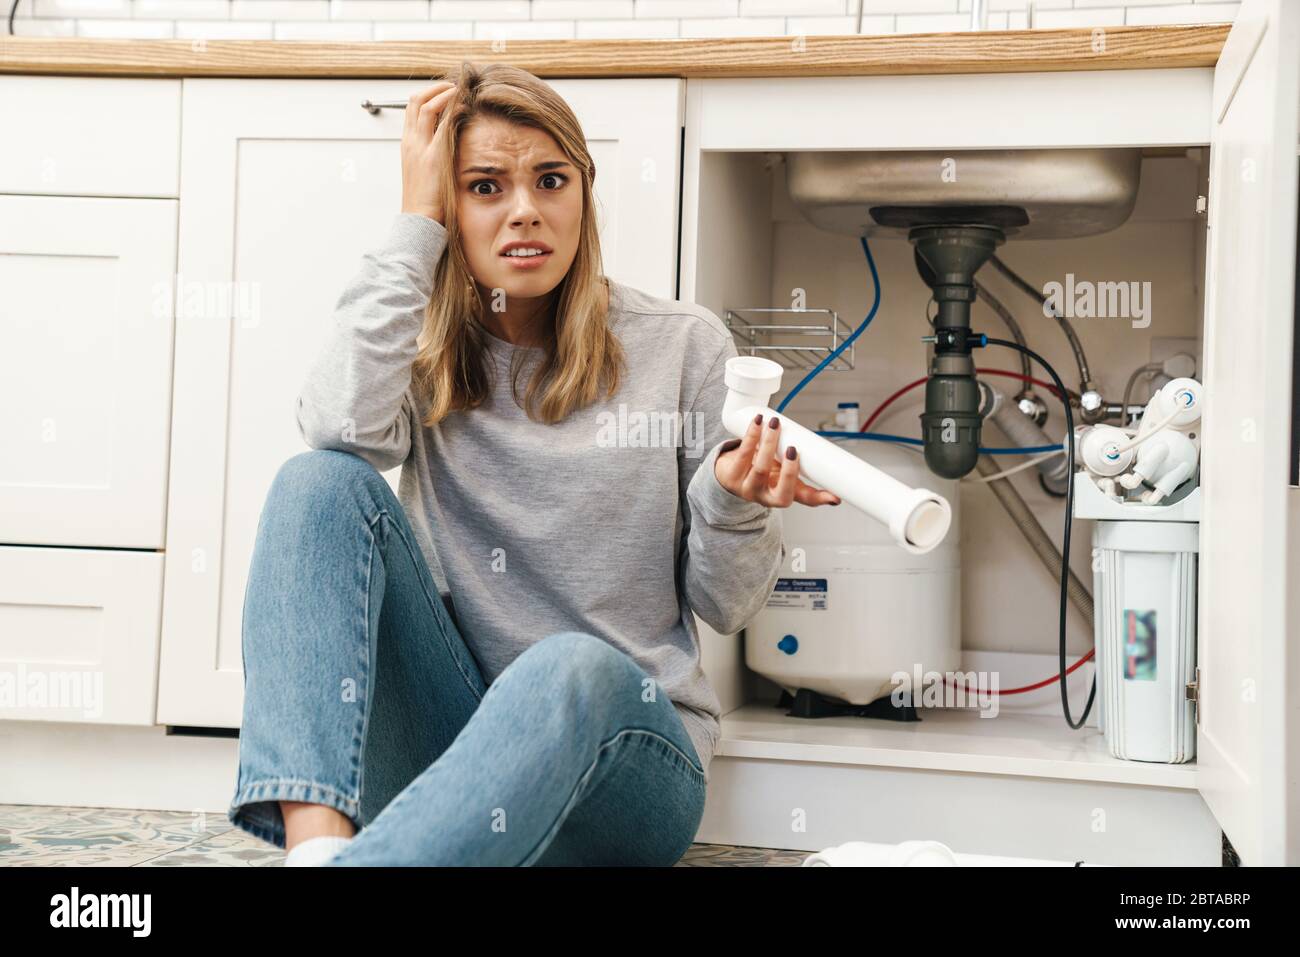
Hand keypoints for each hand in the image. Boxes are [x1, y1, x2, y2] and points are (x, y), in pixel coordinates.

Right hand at [400, 81, 457, 224]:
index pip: (412, 110)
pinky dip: (453, 108)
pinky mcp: (433, 156)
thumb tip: (448, 151)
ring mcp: (420, 147)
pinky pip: (442, 123)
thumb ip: (433, 159)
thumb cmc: (426, 204)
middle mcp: (411, 142)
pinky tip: (465, 104)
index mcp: (408, 146)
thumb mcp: (426, 174)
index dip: (428, 96)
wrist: (419, 221)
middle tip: (454, 86)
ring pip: (426, 105)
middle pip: (415, 101)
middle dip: (435, 88)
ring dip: (444, 92)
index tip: (444, 93)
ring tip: (460, 90)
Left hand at [715, 413, 841, 507]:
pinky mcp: (731, 475)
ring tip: (774, 424)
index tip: (833, 496)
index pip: (804, 500)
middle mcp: (764, 497)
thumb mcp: (784, 475)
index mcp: (782, 496)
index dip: (819, 498)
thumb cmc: (762, 473)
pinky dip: (752, 435)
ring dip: (769, 444)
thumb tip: (833, 478)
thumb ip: (805, 474)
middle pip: (780, 489)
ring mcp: (746, 488)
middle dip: (789, 471)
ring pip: (760, 469)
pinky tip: (758, 422)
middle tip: (793, 449)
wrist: (730, 472)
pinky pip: (744, 454)